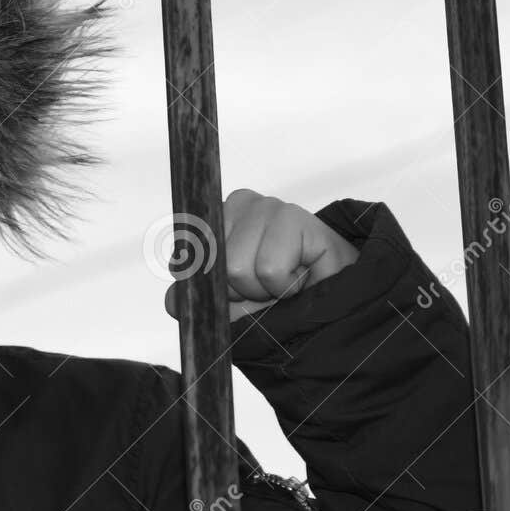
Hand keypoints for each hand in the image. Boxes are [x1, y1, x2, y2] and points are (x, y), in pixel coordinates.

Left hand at [163, 188, 358, 321]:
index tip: (236, 289)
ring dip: (265, 291)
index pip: (187, 254)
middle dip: (240, 291)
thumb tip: (173, 301)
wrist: (336, 305)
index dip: (210, 285)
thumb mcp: (230, 306)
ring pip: (237, 268)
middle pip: (213, 266)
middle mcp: (238, 204)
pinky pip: (269, 269)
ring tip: (286, 283)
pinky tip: (302, 276)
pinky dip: (285, 287)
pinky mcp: (295, 217)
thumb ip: (198, 299)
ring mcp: (267, 207)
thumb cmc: (281, 300)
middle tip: (269, 286)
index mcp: (216, 218)